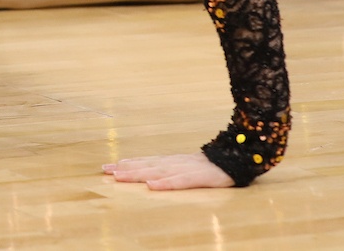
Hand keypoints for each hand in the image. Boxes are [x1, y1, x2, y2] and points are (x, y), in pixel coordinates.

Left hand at [103, 153, 233, 189]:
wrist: (238, 157)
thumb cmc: (211, 166)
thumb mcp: (189, 167)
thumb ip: (172, 169)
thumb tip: (153, 175)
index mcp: (173, 162)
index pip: (146, 162)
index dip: (127, 164)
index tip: (108, 167)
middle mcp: (175, 163)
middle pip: (147, 166)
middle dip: (125, 168)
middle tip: (105, 170)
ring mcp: (187, 169)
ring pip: (158, 171)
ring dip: (137, 173)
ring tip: (120, 176)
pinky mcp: (200, 177)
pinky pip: (181, 181)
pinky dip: (166, 183)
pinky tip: (153, 186)